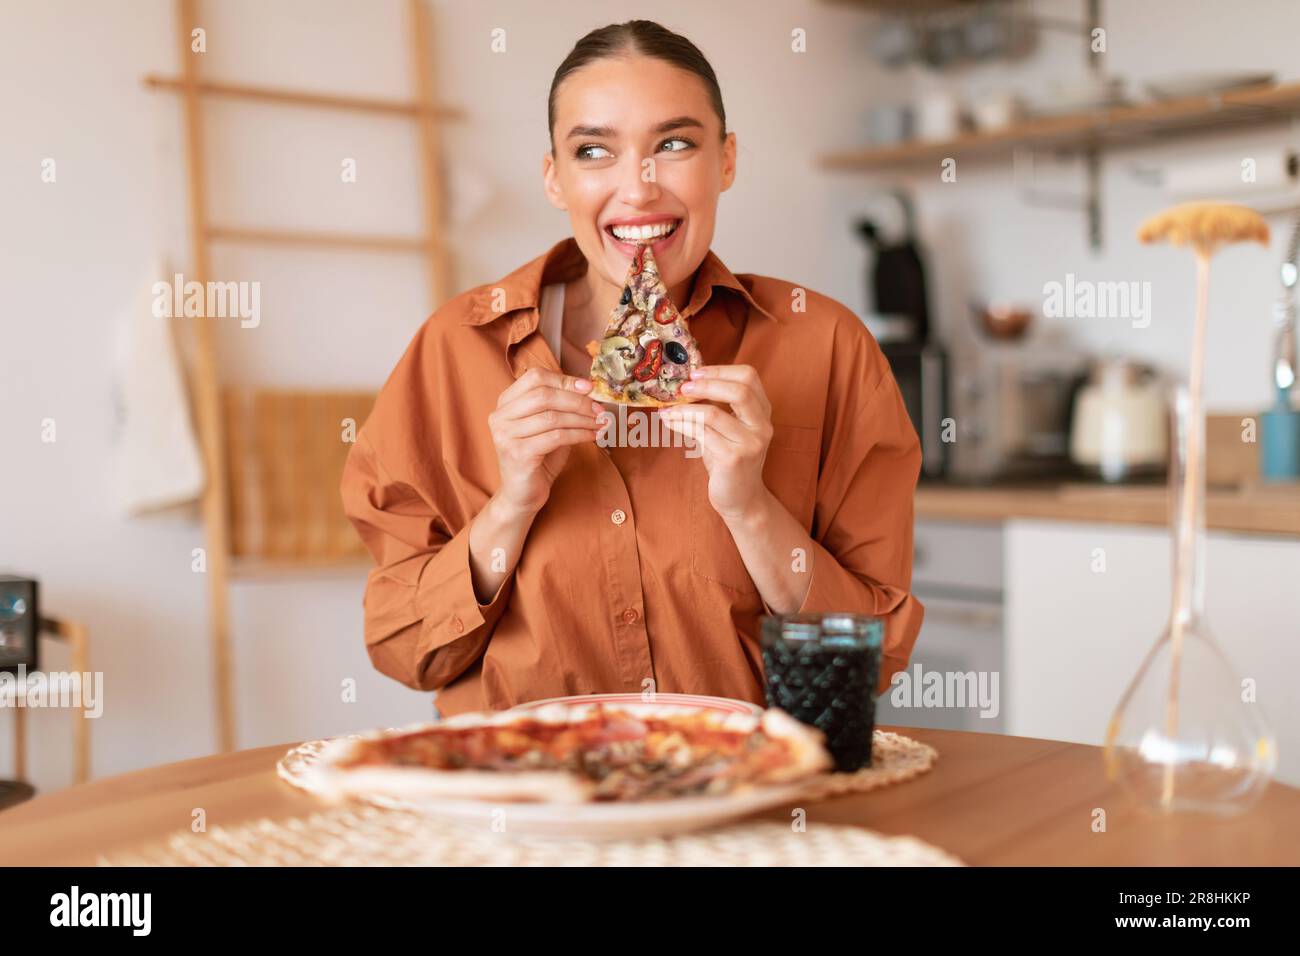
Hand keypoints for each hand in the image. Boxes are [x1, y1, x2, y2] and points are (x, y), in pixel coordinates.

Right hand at [488, 368, 601, 516]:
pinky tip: (592, 436)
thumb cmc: (539, 457)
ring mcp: (506, 435)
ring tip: (600, 423)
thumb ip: (560, 406)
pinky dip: (578, 434)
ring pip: (552, 417)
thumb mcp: (549, 425)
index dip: (564, 380)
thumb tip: (589, 389)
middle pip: (544, 395)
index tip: (589, 388)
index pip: (535, 377)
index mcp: (506, 402)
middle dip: (577, 401)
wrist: (523, 494)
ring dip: (582, 419)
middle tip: (599, 409)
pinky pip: (555, 437)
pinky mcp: (517, 454)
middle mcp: (500, 416)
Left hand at [659, 364, 773, 521]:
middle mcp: (762, 426)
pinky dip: (681, 425)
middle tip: (682, 388)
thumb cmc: (729, 460)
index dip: (720, 370)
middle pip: (739, 390)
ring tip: (668, 409)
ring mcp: (750, 443)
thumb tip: (686, 382)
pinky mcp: (734, 459)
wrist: (740, 498)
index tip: (696, 373)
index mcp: (762, 411)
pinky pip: (702, 434)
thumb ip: (718, 406)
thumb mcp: (729, 428)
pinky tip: (670, 422)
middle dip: (706, 385)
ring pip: (713, 414)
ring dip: (684, 409)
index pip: (749, 376)